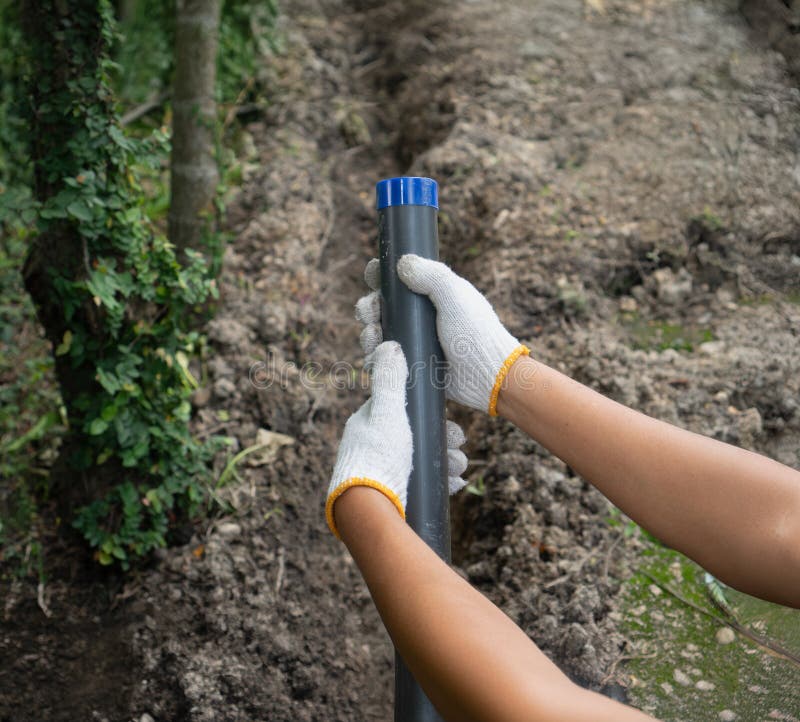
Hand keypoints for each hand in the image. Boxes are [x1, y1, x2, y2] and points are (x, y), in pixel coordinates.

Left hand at [326, 341, 468, 537]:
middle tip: (461, 446)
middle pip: (415, 437)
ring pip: (420, 460)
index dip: (428, 415)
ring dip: (445, 462)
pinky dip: (439, 481)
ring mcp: (381, 471)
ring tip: (460, 467)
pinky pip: (419, 483)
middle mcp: (372, 447)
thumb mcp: (387, 413)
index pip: (402, 411)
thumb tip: (390, 344)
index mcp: (368, 425)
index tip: (451, 423)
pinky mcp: (389, 493)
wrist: (369, 510)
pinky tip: (454, 484)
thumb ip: (390, 381)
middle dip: (443, 442)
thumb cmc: (378, 458)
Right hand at [355, 254, 528, 414]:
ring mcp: (413, 342)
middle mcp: (419, 318)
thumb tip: (401, 262)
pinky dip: (374, 356)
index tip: (373, 275)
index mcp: (430, 295)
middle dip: (368, 306)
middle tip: (372, 312)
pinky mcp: (409, 366)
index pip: (397, 280)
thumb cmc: (475, 334)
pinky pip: (383, 359)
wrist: (486, 376)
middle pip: (379, 306)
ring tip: (375, 334)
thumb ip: (431, 275)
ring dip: (368, 332)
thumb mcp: (455, 296)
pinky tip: (377, 354)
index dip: (381, 276)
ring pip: (377, 333)